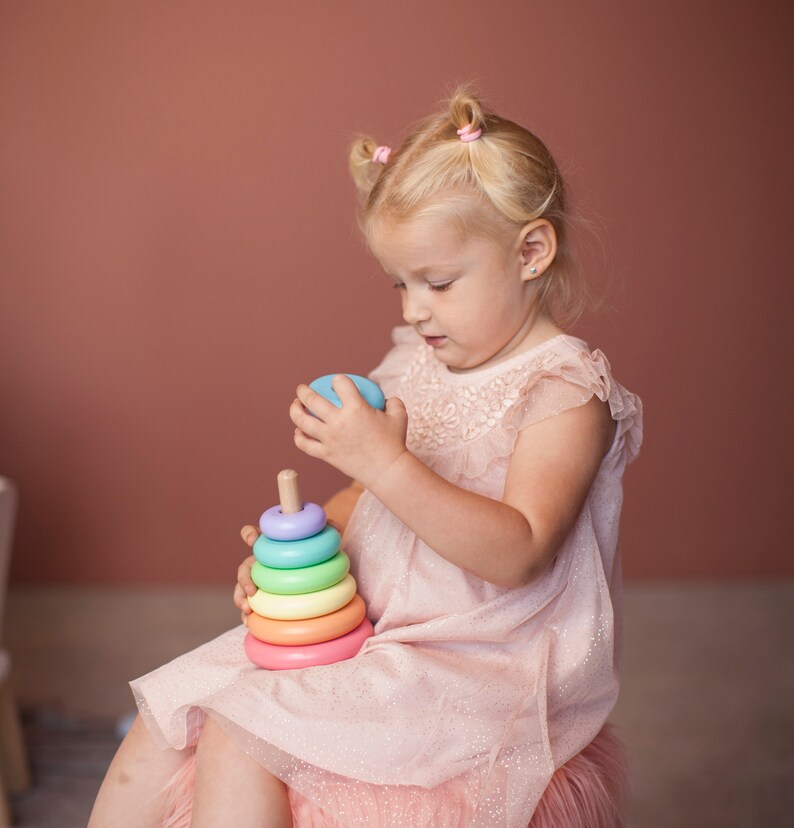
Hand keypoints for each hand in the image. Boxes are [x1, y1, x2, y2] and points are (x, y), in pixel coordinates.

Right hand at [234, 518, 344, 622]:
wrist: (314, 573)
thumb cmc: (312, 553)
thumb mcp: (319, 540)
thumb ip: (325, 530)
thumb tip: (336, 526)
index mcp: (269, 547)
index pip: (253, 534)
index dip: (249, 534)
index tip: (252, 539)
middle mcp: (260, 564)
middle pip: (244, 569)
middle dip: (244, 579)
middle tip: (251, 591)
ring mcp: (259, 582)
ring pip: (241, 589)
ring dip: (241, 599)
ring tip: (247, 610)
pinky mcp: (262, 599)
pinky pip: (250, 608)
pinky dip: (248, 616)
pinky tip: (251, 622)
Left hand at [290, 375, 407, 488]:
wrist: (387, 470)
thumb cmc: (394, 442)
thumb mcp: (399, 416)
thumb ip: (392, 401)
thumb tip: (384, 398)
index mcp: (356, 408)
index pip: (340, 383)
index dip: (337, 379)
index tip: (337, 382)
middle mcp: (339, 421)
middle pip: (312, 399)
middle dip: (303, 390)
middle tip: (302, 389)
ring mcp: (329, 438)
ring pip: (302, 421)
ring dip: (295, 410)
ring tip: (296, 406)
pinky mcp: (326, 454)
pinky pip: (305, 444)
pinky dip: (298, 436)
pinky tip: (298, 431)